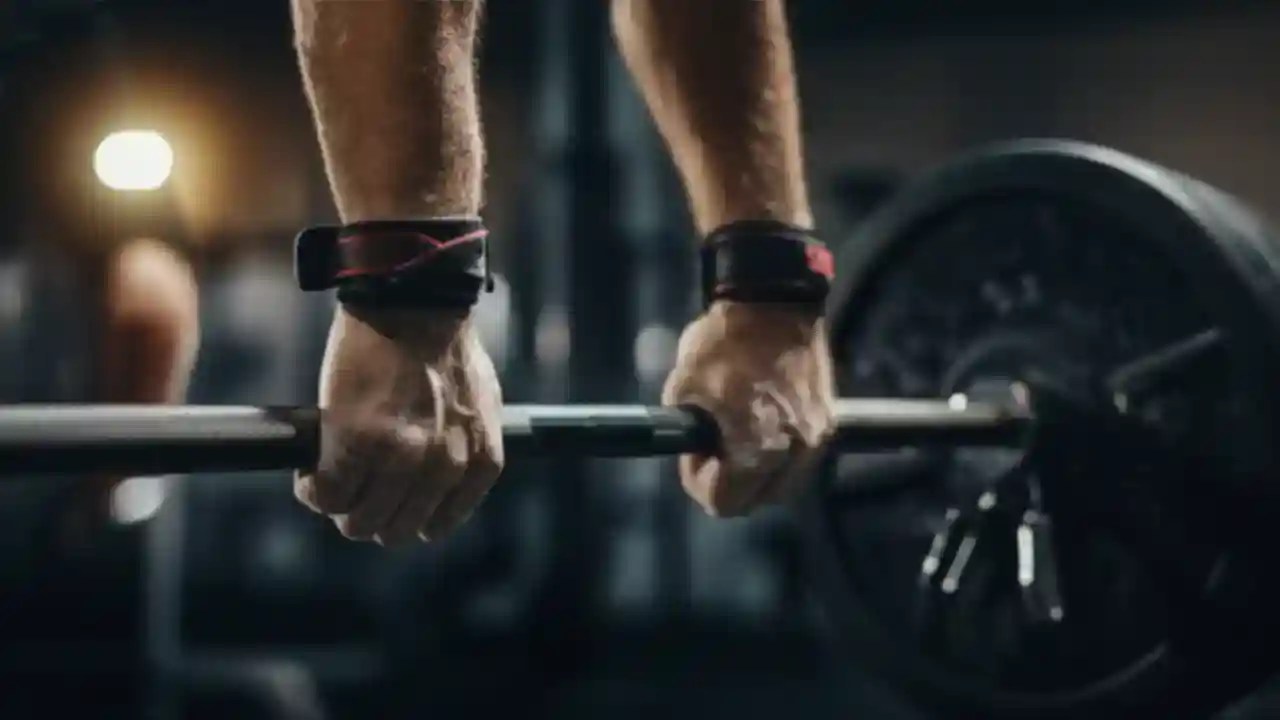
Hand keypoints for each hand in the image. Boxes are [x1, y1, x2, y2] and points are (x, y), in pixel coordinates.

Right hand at [295, 306, 503, 544]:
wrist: (414, 300)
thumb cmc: (444, 344)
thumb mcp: (479, 405)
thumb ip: (465, 448)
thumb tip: (443, 479)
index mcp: (479, 462)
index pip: (435, 525)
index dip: (404, 513)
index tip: (387, 495)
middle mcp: (444, 467)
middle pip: (394, 531)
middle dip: (369, 514)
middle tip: (353, 485)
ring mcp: (401, 458)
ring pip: (358, 522)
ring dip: (339, 504)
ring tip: (331, 474)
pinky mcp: (357, 442)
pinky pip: (326, 494)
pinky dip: (312, 489)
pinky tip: (310, 471)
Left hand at [662, 301, 834, 516]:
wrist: (774, 300)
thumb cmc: (723, 343)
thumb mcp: (684, 390)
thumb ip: (688, 436)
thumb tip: (697, 456)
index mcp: (758, 448)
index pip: (723, 503)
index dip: (699, 480)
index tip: (696, 452)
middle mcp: (795, 451)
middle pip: (756, 500)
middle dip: (730, 481)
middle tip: (714, 445)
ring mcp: (817, 438)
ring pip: (780, 484)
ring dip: (757, 471)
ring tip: (737, 432)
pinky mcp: (828, 421)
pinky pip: (798, 459)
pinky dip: (778, 453)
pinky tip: (761, 422)